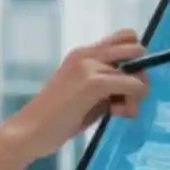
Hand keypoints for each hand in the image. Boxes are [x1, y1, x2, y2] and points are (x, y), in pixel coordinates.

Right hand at [4, 29, 148, 159]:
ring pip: (137, 69)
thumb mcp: (85, 95)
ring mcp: (89, 66)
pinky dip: (133, 100)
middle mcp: (86, 54)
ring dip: (137, 92)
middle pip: (136, 47)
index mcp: (82, 54)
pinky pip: (132, 84)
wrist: (28, 132)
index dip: (133, 59)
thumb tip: (135, 87)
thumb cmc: (55, 119)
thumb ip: (106, 85)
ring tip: (119, 111)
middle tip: (127, 98)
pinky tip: (116, 113)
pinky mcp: (93, 83)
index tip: (125, 84)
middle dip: (140, 73)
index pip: (124, 38)